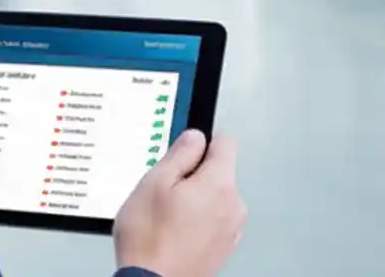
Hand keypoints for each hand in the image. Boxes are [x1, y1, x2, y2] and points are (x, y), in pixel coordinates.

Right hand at [114, 130, 246, 276]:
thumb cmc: (150, 242)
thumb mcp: (154, 183)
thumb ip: (179, 154)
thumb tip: (194, 137)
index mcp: (219, 183)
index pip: (225, 141)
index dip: (201, 142)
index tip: (185, 151)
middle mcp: (233, 205)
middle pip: (219, 172)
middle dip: (194, 175)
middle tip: (166, 191)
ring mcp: (231, 229)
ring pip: (215, 197)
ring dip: (195, 200)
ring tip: (167, 217)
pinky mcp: (224, 247)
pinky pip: (213, 220)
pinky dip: (197, 222)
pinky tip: (174, 233)